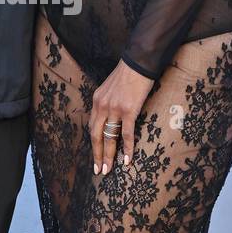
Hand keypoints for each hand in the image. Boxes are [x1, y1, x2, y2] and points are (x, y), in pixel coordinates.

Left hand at [90, 60, 154, 175]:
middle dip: (97, 155)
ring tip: (108, 170)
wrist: (139, 62)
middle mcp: (102, 106)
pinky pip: (126, 134)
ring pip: (109, 138)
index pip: (92, 127)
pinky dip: (127, 148)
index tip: (95, 157)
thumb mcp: (110, 87)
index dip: (94, 144)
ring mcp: (115, 109)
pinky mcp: (129, 110)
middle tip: (98, 170)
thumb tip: (110, 116)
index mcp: (97, 101)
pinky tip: (127, 160)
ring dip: (108, 156)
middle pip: (96, 136)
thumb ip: (108, 102)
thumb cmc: (128, 73)